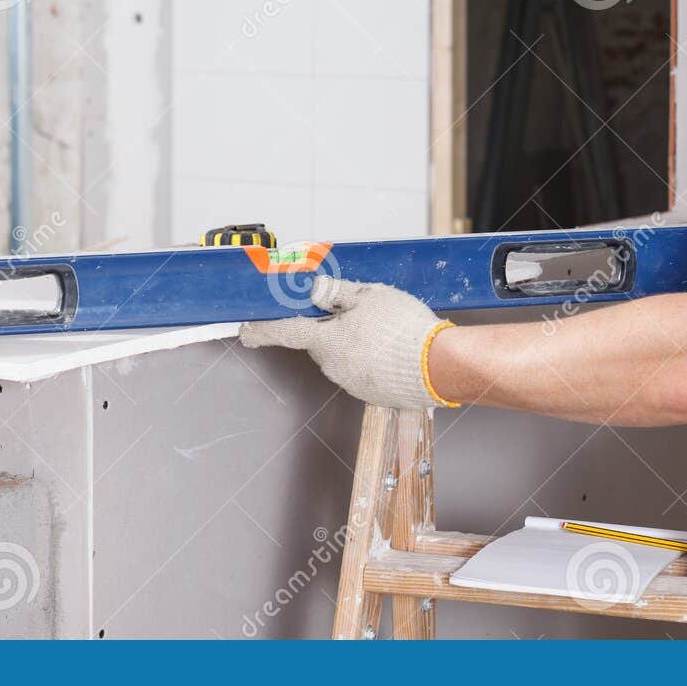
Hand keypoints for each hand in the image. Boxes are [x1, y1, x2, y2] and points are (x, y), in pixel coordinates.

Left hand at [239, 276, 457, 409]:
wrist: (440, 367)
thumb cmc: (404, 329)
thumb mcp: (369, 297)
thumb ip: (336, 293)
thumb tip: (312, 289)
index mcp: (326, 342)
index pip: (285, 332)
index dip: (263, 329)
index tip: (246, 330)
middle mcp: (333, 367)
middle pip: (320, 343)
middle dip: (330, 328)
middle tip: (355, 311)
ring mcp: (352, 384)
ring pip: (342, 357)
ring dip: (354, 343)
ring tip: (384, 329)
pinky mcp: (372, 395)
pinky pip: (361, 371)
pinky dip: (370, 359)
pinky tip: (391, 348)